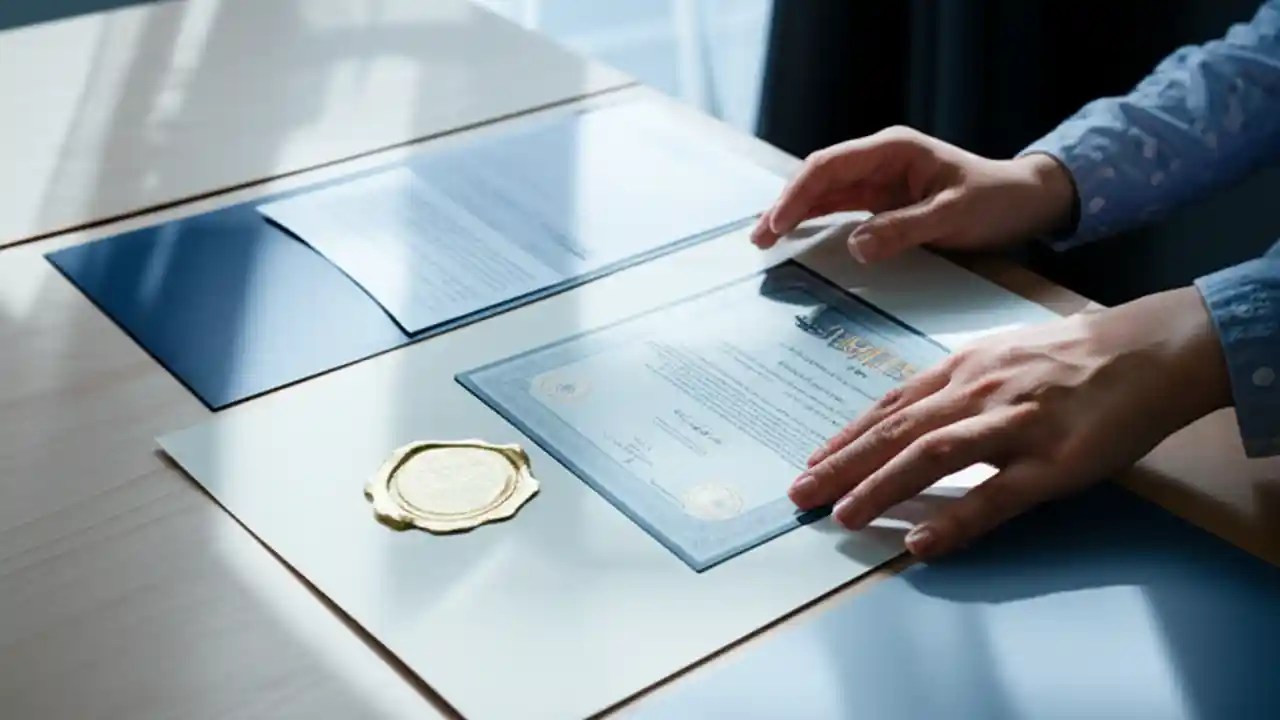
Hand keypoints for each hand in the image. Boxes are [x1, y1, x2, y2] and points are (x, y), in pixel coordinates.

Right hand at [751, 126, 1076, 261]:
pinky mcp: (883, 203)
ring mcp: (879, 182)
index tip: (777, 223)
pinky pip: (840, 210)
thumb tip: (855, 246)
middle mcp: (879, 161)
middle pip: (818, 178)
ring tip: (765, 241)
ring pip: (824, 194)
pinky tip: (796, 240)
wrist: (1025, 202)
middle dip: (785, 205)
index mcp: (892, 150)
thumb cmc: (995, 200)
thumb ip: (904, 229)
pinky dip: (815, 224)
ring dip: (794, 215)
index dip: (798, 194)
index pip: (830, 165)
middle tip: (759, 239)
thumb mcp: (953, 216)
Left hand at [789, 287, 1231, 558]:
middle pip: (896, 431)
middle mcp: (978, 392)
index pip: (890, 407)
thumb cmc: (1073, 354)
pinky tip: (921, 542)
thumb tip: (906, 414)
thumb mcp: (1000, 355)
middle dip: (842, 465)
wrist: (1150, 348)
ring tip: (844, 516)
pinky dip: (955, 519)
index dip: (846, 437)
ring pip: (933, 456)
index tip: (812, 463)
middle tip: (800, 495)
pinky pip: (996, 495)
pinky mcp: (1055, 460)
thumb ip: (954, 384)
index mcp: (962, 368)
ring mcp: (1015, 424)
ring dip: (881, 487)